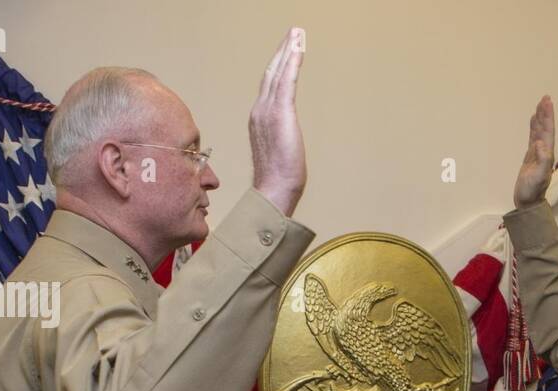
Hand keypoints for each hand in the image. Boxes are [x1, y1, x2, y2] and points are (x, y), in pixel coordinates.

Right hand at [250, 27, 306, 216]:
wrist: (274, 190)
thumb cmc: (278, 180)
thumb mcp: (278, 153)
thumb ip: (279, 139)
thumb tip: (285, 141)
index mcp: (259, 118)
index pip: (269, 86)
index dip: (278, 66)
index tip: (286, 51)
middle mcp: (259, 110)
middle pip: (272, 73)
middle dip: (282, 51)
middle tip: (293, 33)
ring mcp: (268, 111)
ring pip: (278, 72)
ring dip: (288, 50)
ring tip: (297, 33)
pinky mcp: (280, 113)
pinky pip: (287, 81)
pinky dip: (292, 62)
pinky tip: (298, 48)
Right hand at [513, 94, 554, 208]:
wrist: (528, 202)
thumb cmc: (532, 191)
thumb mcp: (538, 177)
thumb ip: (542, 161)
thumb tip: (541, 143)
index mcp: (547, 154)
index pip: (548, 131)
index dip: (548, 117)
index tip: (547, 103)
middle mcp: (544, 151)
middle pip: (545, 128)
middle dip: (545, 113)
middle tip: (545, 98)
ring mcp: (537, 153)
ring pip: (540, 131)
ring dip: (540, 118)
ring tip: (540, 104)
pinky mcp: (531, 157)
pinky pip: (533, 138)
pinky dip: (533, 128)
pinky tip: (533, 121)